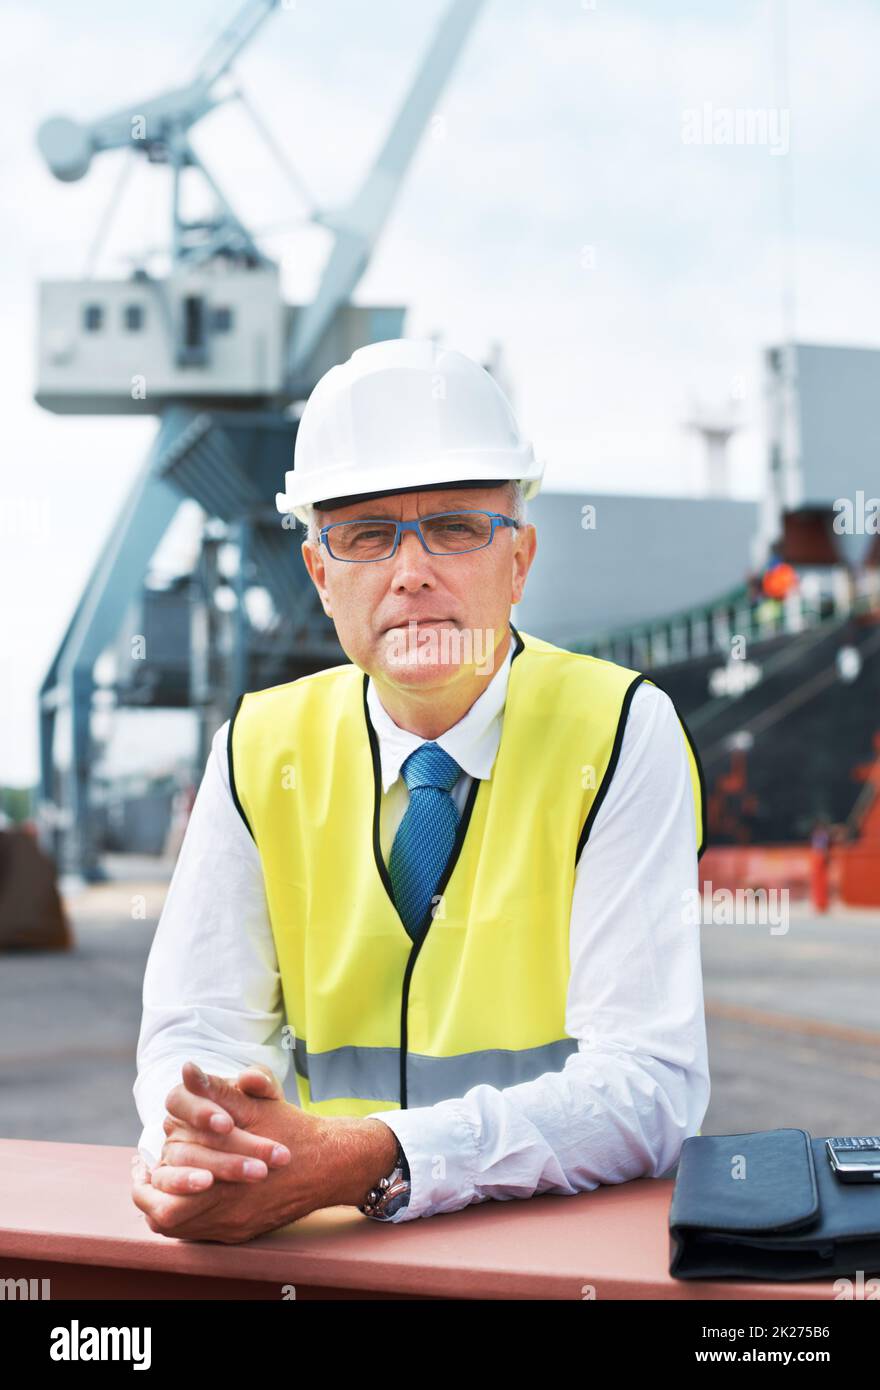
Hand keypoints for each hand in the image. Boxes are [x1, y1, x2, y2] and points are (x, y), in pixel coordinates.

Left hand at [132, 1070, 327, 1242]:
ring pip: (179, 1229)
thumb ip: (218, 1089)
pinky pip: (200, 1235)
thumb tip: (187, 1069)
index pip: (167, 1176)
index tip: (145, 1156)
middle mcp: (224, 1205)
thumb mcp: (256, 1103)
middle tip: (142, 1173)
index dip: (150, 1169)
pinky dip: (185, 1217)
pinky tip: (185, 1196)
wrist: (329, 1164)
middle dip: (147, 1192)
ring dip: (163, 1206)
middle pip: (165, 1211)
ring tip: (154, 1185)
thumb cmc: (290, 1129)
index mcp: (222, 1171)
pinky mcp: (241, 1232)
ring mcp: (233, 1223)